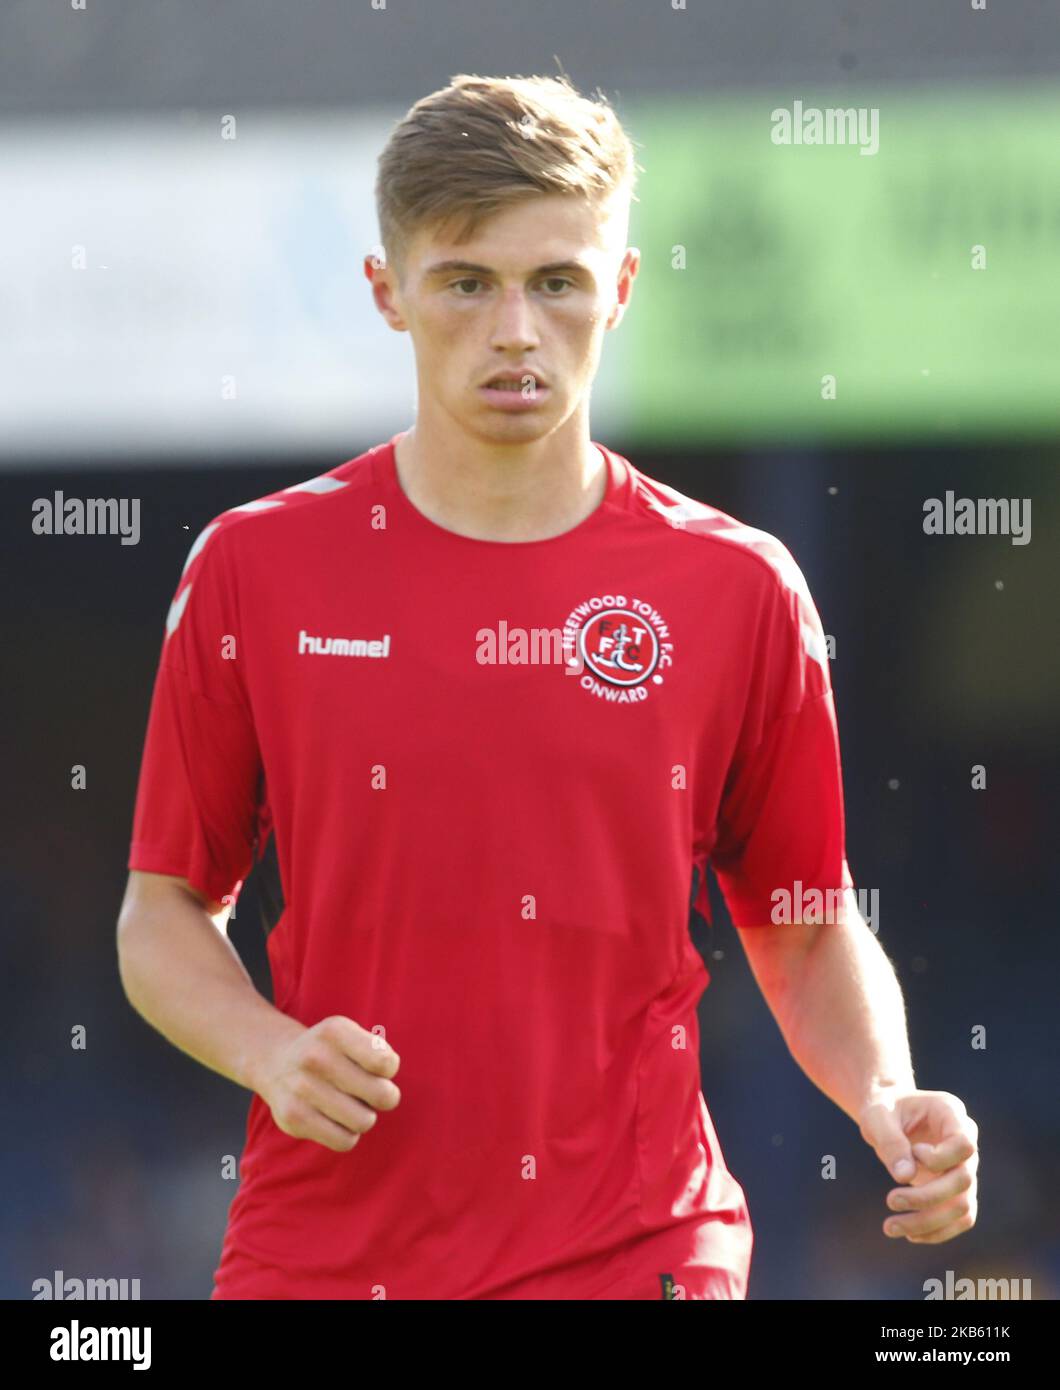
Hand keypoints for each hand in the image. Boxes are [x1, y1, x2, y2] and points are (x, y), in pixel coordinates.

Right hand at [255, 1014, 400, 1152]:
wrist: (277, 1062)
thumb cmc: (331, 1052)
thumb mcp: (352, 1036)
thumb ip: (379, 1056)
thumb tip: (387, 1096)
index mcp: (334, 1032)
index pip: (386, 1062)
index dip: (389, 1069)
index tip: (377, 1067)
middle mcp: (315, 1057)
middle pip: (382, 1095)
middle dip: (385, 1096)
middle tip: (373, 1092)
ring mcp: (301, 1088)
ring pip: (364, 1122)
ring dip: (364, 1116)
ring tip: (350, 1104)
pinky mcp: (292, 1118)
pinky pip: (344, 1141)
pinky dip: (348, 1134)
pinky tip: (336, 1119)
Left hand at [858, 1086, 978, 1243]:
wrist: (888, 1116)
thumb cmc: (883, 1109)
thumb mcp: (878, 1116)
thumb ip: (891, 1141)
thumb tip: (905, 1177)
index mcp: (951, 1113)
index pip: (964, 1144)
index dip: (940, 1158)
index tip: (913, 1153)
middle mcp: (966, 1143)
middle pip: (964, 1180)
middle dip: (927, 1197)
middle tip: (890, 1200)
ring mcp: (965, 1168)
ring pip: (963, 1206)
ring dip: (929, 1222)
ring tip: (890, 1227)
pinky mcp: (957, 1190)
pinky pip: (959, 1218)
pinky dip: (936, 1231)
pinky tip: (908, 1234)